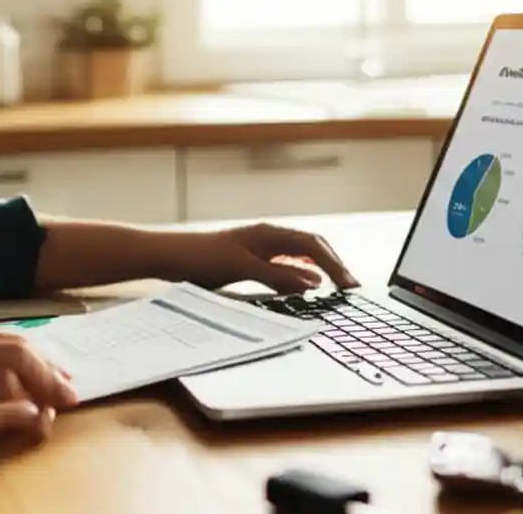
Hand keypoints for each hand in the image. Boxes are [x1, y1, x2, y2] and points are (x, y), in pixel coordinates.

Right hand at [0, 323, 77, 463]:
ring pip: (10, 377)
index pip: (10, 339)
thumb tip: (1, 378)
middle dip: (51, 374)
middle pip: (19, 353)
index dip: (43, 358)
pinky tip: (29, 423)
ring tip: (52, 412)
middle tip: (69, 396)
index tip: (61, 375)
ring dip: (41, 395)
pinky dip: (17, 417)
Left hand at [174, 223, 357, 293]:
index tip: (350, 286)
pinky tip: (305, 285)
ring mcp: (261, 246)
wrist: (170, 256)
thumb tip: (313, 282)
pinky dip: (302, 273)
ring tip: (337, 286)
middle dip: (334, 265)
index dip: (335, 265)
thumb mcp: (243, 268)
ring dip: (321, 268)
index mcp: (270, 234)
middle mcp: (269, 237)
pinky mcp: (252, 258)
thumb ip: (278, 276)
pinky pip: (286, 263)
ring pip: (301, 254)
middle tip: (352, 288)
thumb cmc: (202, 258)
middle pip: (312, 247)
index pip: (314, 246)